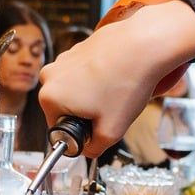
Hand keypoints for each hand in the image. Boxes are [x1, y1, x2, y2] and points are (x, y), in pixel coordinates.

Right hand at [37, 1, 194, 156]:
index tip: (101, 125)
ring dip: (94, 95)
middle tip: (112, 108)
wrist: (144, 44)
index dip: (82, 132)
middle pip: (67, 108)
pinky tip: (117, 76)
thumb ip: (94, 149)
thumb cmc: (126, 83)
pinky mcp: (79, 48)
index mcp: (50, 97)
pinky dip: (100, 78)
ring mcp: (65, 58)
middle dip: (88, 113)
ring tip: (116, 90)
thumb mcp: (111, 131)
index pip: (59, 128)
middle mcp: (50, 75)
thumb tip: (88, 150)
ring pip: (77, 90)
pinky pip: (86, 73)